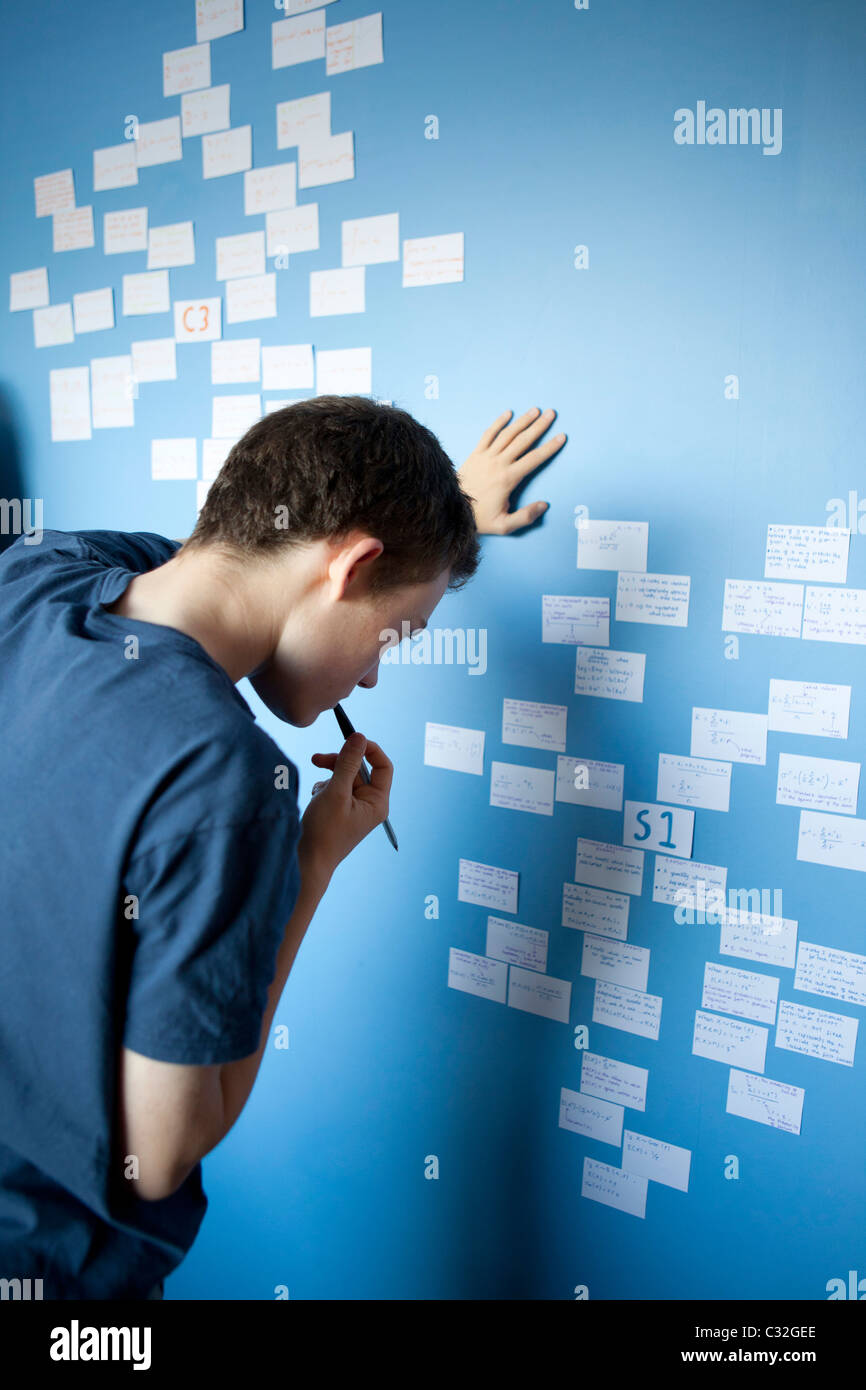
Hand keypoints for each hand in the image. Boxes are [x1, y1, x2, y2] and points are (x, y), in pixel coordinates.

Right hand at [298, 732, 392, 885]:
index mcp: (377, 802)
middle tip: (317, 759)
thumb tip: (359, 737)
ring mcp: (354, 808)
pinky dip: (323, 789)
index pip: (383, 766)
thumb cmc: (323, 832)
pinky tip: (315, 800)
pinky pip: (334, 788)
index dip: (369, 750)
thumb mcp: (335, 792)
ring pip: (344, 777)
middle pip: (359, 769)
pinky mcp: (339, 811)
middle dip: (338, 763)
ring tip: (316, 793)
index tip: (350, 740)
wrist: (306, 862)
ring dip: (328, 778)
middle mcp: (369, 804)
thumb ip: (347, 763)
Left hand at [457, 407, 565, 535]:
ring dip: (522, 421)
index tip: (561, 437)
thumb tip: (544, 505)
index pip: (534, 459)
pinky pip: (488, 434)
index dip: (549, 447)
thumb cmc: (479, 518)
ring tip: (536, 410)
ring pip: (508, 434)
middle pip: (523, 441)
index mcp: (508, 478)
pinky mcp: (475, 454)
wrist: (452, 508)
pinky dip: (498, 422)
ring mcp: (486, 456)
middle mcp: (498, 463)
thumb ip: (525, 517)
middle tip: (551, 414)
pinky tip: (508, 413)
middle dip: (539, 426)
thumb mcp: (504, 525)